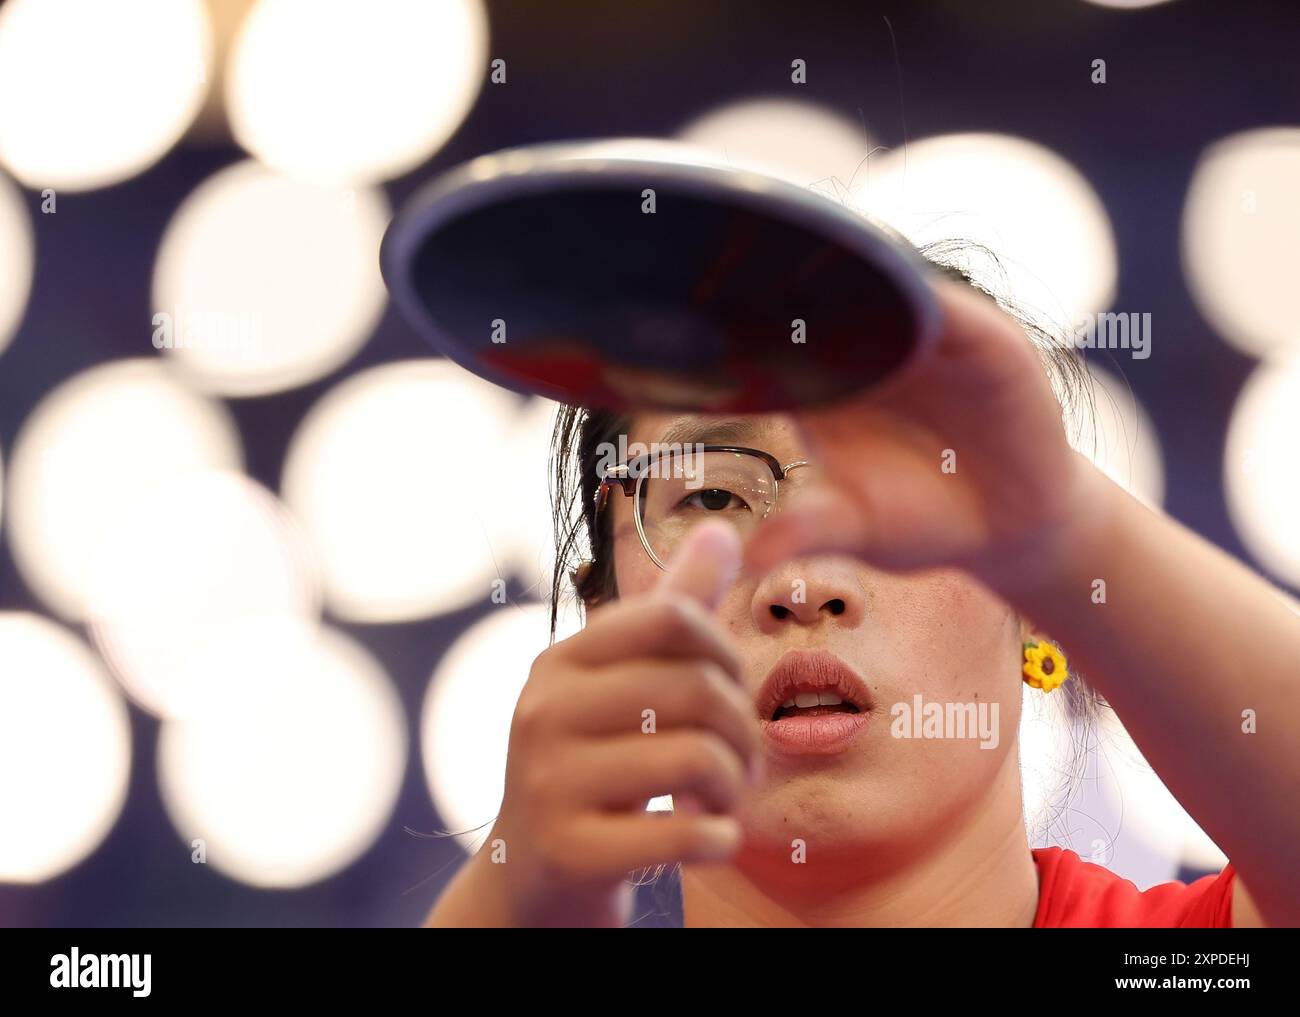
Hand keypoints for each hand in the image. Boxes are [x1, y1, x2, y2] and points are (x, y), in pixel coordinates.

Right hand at [448, 522, 759, 927]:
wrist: (532, 876)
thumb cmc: (595, 764)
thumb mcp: (623, 682)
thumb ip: (673, 608)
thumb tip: (720, 526)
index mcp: (561, 660)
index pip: (672, 617)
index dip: (726, 650)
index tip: (730, 689)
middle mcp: (544, 711)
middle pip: (697, 690)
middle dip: (743, 732)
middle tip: (740, 764)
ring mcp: (549, 782)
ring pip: (697, 758)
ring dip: (734, 789)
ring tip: (721, 801)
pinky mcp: (568, 851)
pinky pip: (681, 835)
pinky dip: (718, 839)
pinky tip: (712, 840)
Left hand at [745, 278, 1109, 596]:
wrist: (1012, 527)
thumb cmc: (921, 521)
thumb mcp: (856, 528)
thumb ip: (804, 531)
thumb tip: (746, 559)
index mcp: (821, 386)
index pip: (770, 341)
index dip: (738, 328)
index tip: (693, 321)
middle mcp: (869, 350)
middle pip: (819, 298)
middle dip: (782, 282)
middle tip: (733, 267)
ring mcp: (926, 337)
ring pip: (881, 286)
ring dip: (849, 274)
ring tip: (804, 259)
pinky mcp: (980, 337)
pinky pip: (947, 305)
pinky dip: (920, 294)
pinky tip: (890, 290)